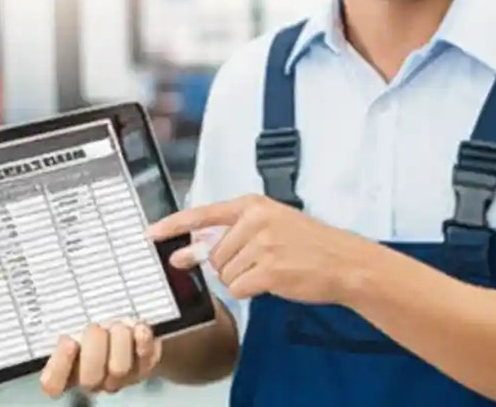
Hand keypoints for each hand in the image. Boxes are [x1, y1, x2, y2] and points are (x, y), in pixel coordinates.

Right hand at [39, 320, 160, 397]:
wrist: (133, 326)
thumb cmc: (98, 324)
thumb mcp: (75, 321)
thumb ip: (66, 325)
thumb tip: (62, 327)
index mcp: (69, 369)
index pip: (52, 384)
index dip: (59, 367)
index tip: (69, 341)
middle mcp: (94, 379)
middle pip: (89, 379)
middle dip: (93, 347)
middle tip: (96, 328)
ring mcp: (122, 376)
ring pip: (119, 369)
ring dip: (118, 339)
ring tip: (118, 325)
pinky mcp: (146, 364)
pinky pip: (145, 357)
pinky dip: (142, 340)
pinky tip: (139, 328)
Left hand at [147, 194, 374, 303]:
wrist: (343, 262)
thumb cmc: (308, 244)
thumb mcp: (271, 225)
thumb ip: (230, 235)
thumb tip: (185, 254)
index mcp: (253, 205)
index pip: (203, 213)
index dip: (173, 225)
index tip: (151, 234)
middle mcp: (255, 221)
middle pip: (214, 255)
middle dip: (230, 266)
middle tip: (259, 263)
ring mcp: (262, 245)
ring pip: (225, 275)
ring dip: (243, 279)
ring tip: (271, 269)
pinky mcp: (269, 270)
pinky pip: (238, 289)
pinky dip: (251, 292)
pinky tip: (272, 282)